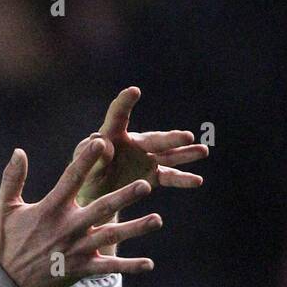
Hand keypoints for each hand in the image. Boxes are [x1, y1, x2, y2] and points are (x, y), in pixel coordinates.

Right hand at [0, 137, 161, 286]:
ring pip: (110, 237)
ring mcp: (77, 250)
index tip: (102, 143)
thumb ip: (13, 178)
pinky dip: (129, 266)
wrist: (8, 281)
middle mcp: (67, 228)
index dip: (86, 161)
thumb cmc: (10, 239)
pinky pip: (109, 267)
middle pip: (101, 209)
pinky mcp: (82, 269)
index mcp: (50, 209)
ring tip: (157, 220)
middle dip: (124, 197)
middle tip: (145, 185)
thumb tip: (18, 151)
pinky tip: (149, 264)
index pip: (70, 180)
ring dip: (135, 229)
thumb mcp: (5, 206)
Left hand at [74, 86, 207, 211]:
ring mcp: (146, 158)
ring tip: (203, 151)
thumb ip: (91, 155)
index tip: (133, 91)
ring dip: (185, 154)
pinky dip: (183, 179)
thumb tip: (99, 141)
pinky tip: (197, 180)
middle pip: (153, 139)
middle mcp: (133, 143)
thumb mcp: (83, 166)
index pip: (118, 116)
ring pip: (168, 155)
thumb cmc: (85, 174)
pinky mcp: (152, 175)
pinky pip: (169, 176)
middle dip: (170, 139)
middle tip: (186, 137)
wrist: (95, 195)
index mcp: (112, 135)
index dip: (124, 103)